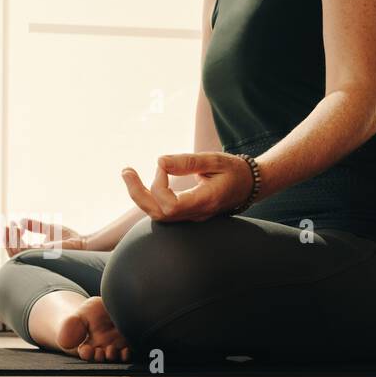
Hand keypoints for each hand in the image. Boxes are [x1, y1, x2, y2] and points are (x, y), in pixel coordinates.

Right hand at [3, 218, 88, 256]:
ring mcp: (37, 258)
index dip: (12, 237)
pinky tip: (17, 229)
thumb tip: (21, 221)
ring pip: (16, 253)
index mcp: (36, 252)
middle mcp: (35, 257)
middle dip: (7, 239)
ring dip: (10, 239)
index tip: (12, 223)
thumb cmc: (69, 239)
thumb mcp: (48, 229)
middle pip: (14, 253)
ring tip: (9, 227)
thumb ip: (35, 226)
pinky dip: (17, 240)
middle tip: (5, 226)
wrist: (82, 243)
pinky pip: (24, 250)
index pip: (19, 248)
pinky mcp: (41, 256)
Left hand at [121, 152, 252, 221]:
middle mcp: (196, 213)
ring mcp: (191, 216)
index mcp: (205, 201)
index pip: (171, 206)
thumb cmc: (234, 170)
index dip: (160, 185)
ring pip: (158, 215)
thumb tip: (159, 161)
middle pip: (158, 215)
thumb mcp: (215, 160)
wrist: (249, 186)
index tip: (164, 165)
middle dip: (137, 193)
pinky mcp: (186, 213)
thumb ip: (188, 162)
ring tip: (128, 173)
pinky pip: (162, 211)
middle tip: (126, 171)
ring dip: (140, 195)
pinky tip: (140, 182)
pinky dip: (148, 197)